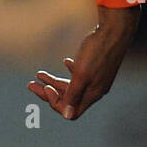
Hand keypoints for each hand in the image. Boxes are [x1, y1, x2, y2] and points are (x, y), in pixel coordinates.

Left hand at [28, 5, 139, 120]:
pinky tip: (66, 61)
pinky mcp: (98, 67)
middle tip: (30, 84)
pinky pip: (81, 74)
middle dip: (48, 92)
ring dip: (54, 81)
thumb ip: (74, 94)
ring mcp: (97, 78)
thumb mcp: (82, 73)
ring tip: (38, 74)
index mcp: (92, 94)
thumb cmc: (97, 51)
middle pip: (68, 99)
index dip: (55, 103)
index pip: (70, 111)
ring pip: (72, 86)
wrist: (115, 30)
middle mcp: (95, 89)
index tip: (46, 88)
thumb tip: (67, 116)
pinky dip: (70, 71)